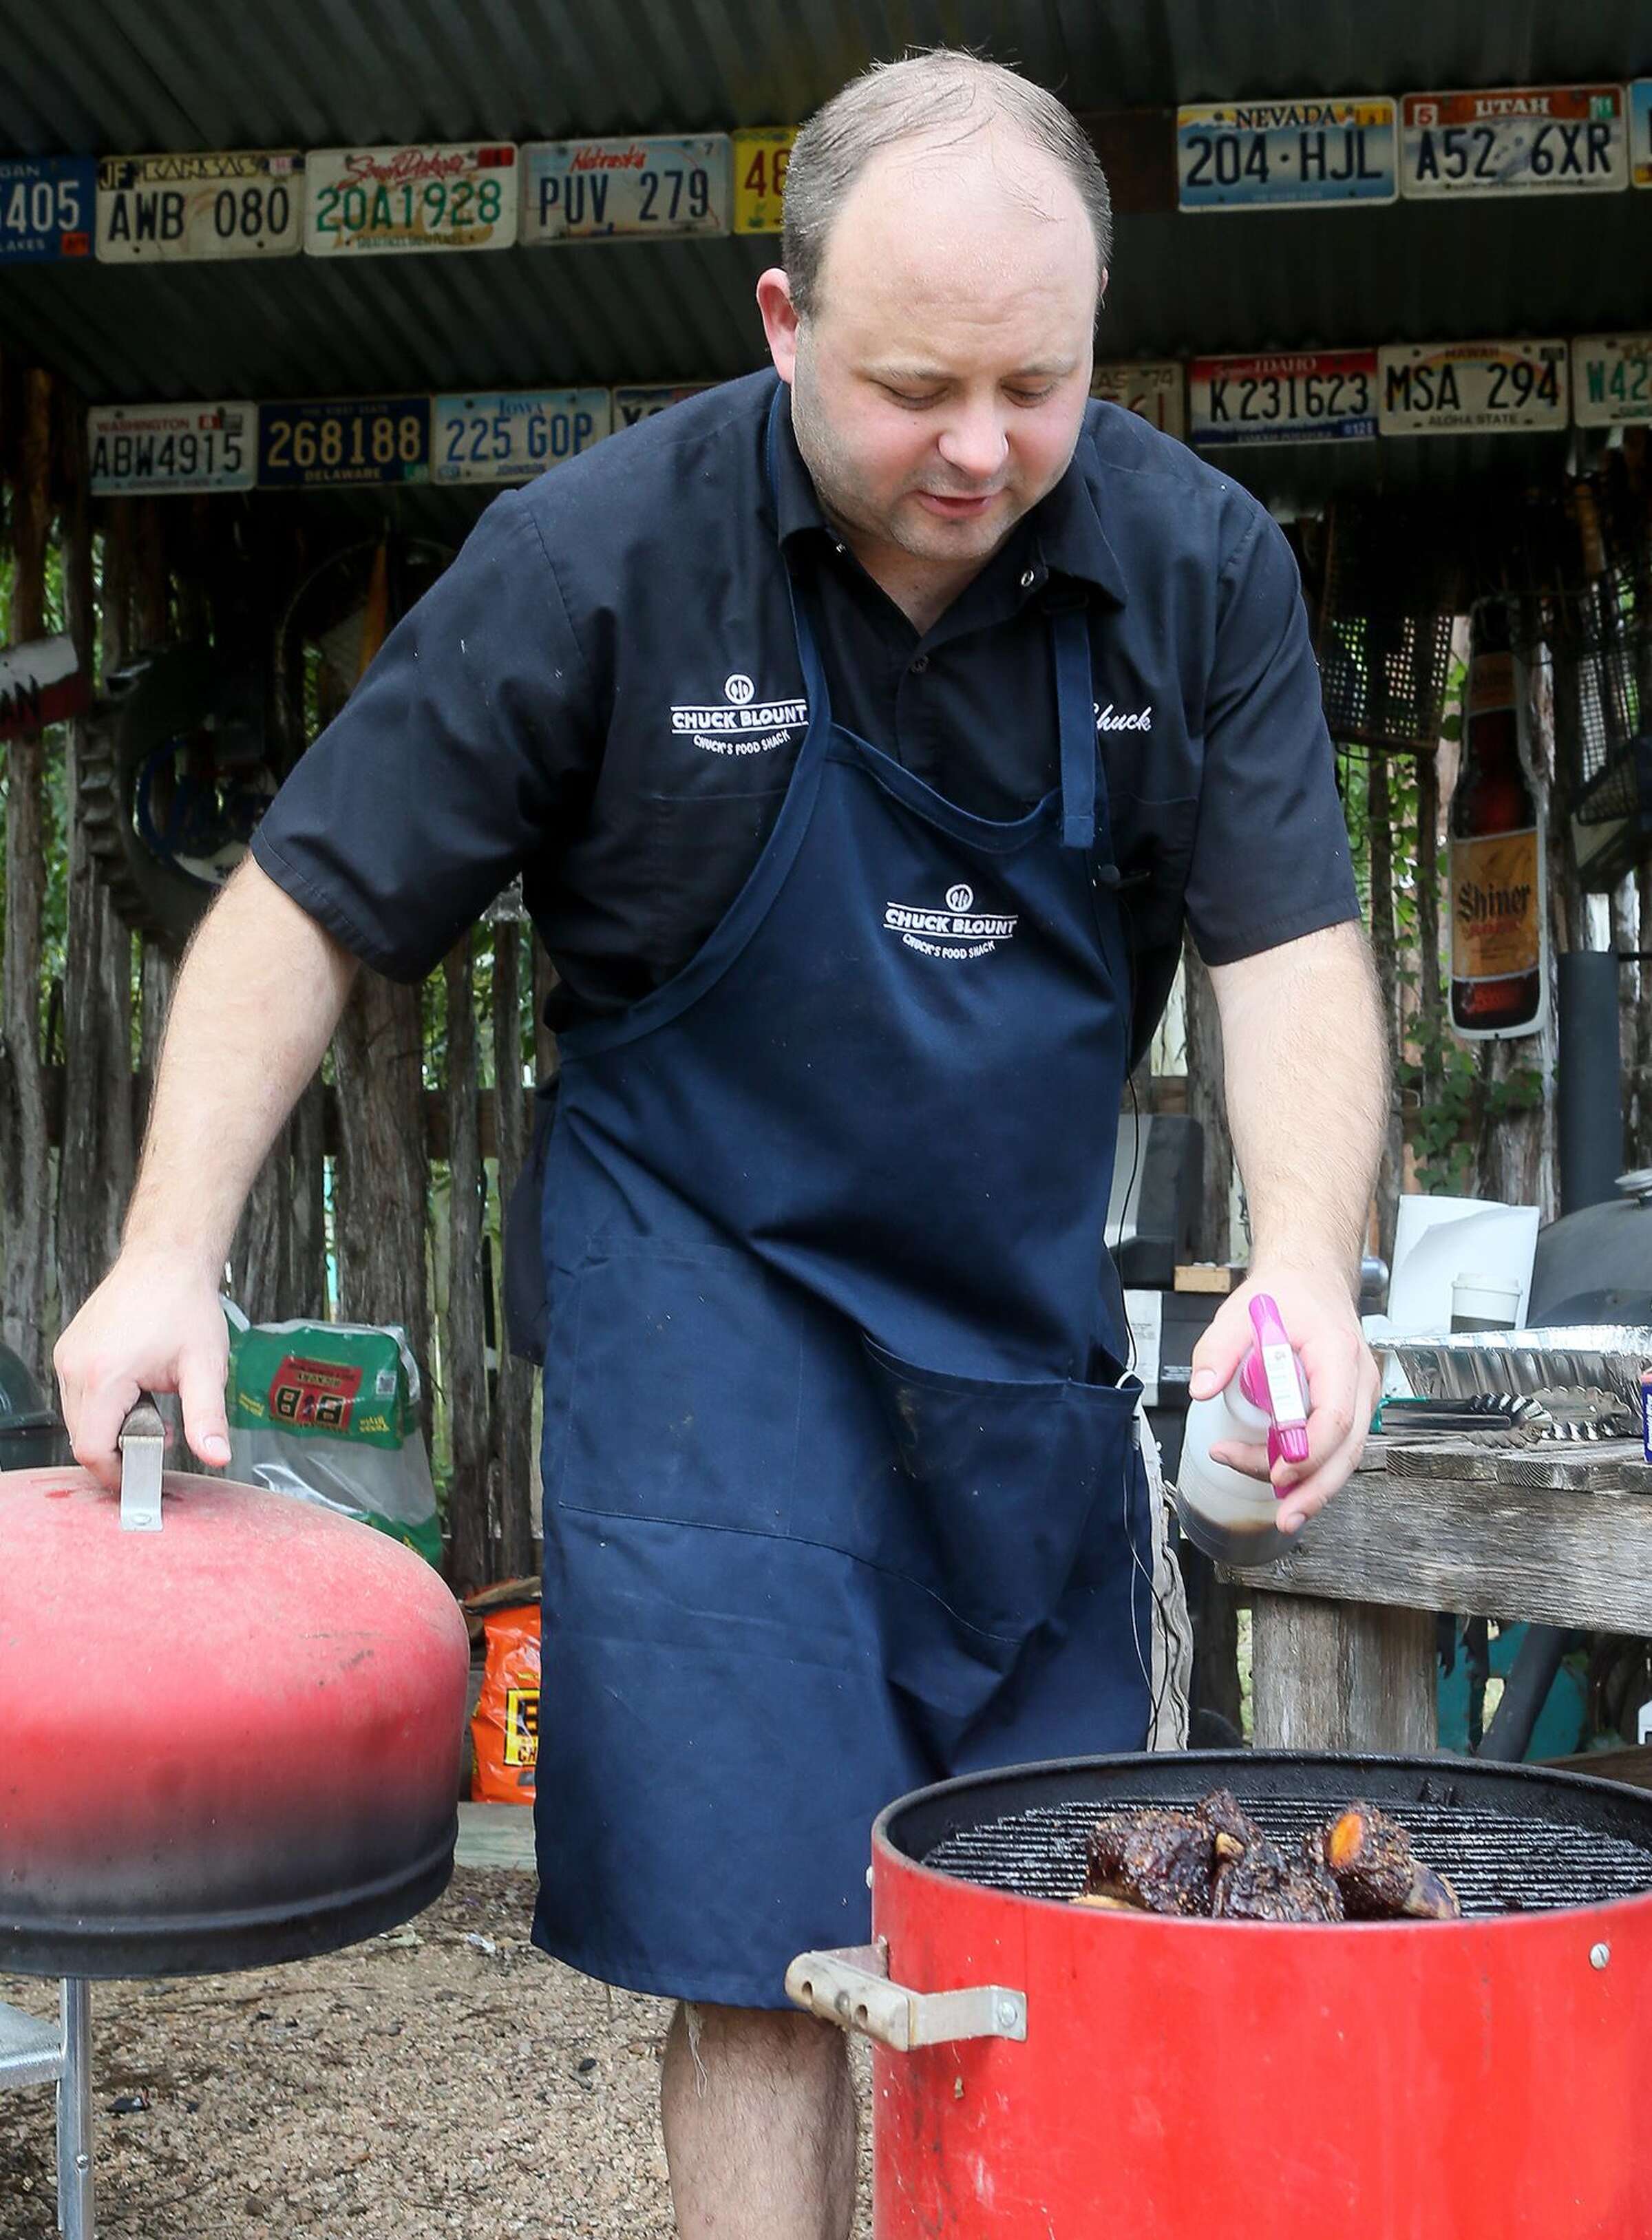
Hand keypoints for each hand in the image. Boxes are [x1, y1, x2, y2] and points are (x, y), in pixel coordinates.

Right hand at [53, 1250, 231, 1491]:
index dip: (117, 1472)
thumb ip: (207, 1417)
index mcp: (103, 1376)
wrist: (167, 1259)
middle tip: (161, 1434)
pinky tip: (136, 1390)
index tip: (144, 1475)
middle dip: (120, 1447)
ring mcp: (67, 1356)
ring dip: (112, 1425)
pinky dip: (103, 1404)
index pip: (92, 1449)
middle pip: (83, 1436)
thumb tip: (216, 1455)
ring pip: (78, 1417)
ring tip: (153, 1407)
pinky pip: (77, 1394)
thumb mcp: (205, 1367)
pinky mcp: (69, 1349)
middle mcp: (75, 1367)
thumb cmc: (186, 1306)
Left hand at [1187, 1266, 1376, 1536]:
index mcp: (1336, 1354)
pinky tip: (1288, 1489)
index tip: (1279, 1469)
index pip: (1336, 1414)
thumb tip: (1202, 1388)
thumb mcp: (1241, 1312)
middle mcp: (1358, 1379)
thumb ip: (1218, 1349)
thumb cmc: (1285, 1296)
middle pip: (1348, 1447)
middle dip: (1318, 1488)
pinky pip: (1337, 1447)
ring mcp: (1357, 1396)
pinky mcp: (1347, 1407)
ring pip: (1347, 1454)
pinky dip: (1314, 1471)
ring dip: (1315, 1487)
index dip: (1309, 1450)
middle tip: (1287, 1516)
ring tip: (1282, 1513)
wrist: (1310, 1282)